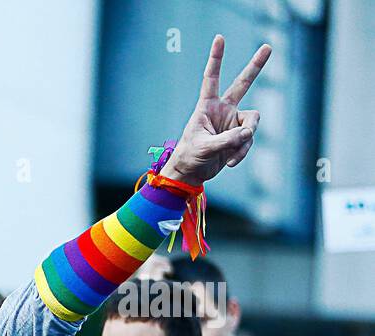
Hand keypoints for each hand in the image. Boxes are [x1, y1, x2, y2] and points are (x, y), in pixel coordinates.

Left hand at [162, 35, 270, 185]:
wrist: (192, 173)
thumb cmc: (190, 156)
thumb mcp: (204, 148)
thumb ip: (227, 140)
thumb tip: (248, 132)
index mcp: (207, 106)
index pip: (212, 78)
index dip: (216, 58)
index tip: (219, 38)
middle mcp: (223, 110)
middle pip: (243, 84)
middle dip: (256, 66)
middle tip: (268, 47)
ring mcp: (233, 122)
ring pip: (252, 122)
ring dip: (244, 140)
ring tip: (229, 155)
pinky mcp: (239, 135)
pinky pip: (249, 140)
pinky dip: (241, 152)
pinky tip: (229, 162)